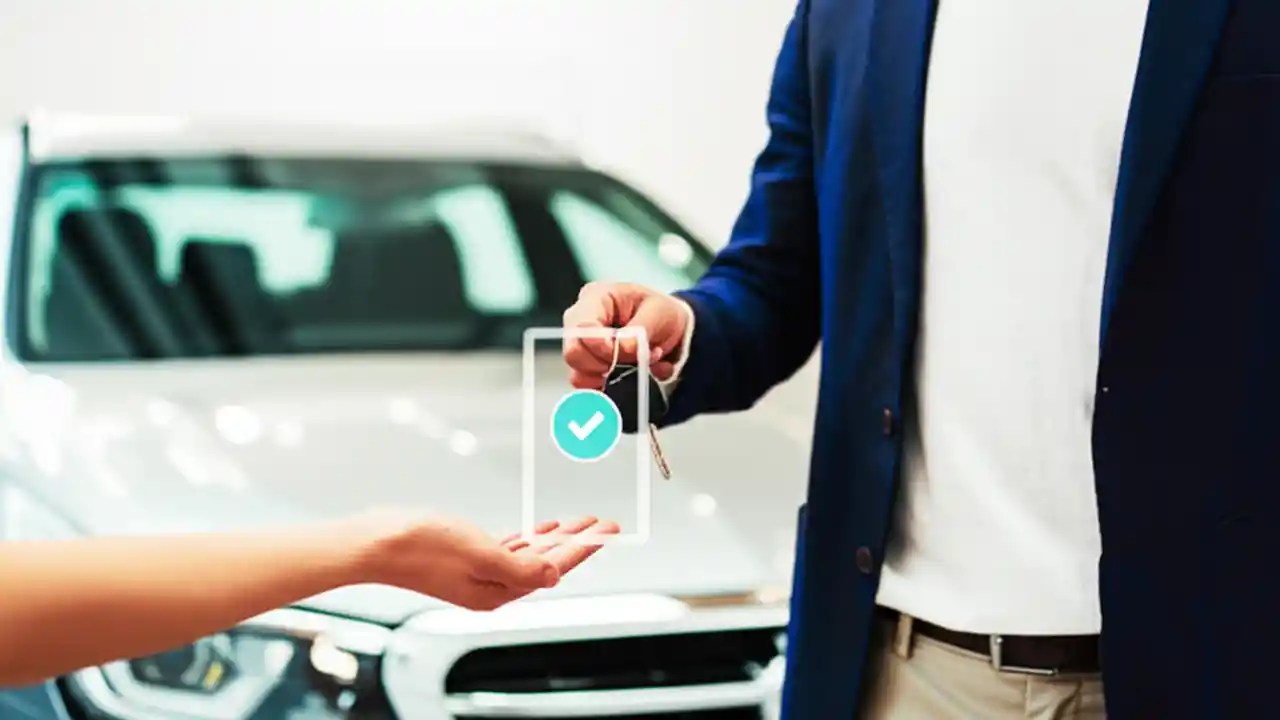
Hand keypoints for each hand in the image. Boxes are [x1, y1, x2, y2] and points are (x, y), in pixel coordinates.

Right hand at [350, 511, 618, 610]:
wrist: (376, 542)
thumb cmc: (419, 547)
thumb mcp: (479, 553)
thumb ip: (520, 566)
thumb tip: (555, 573)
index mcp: (497, 591)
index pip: (552, 568)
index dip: (583, 549)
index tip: (606, 533)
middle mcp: (491, 586)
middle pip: (547, 561)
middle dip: (577, 542)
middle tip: (603, 525)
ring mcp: (479, 572)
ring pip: (531, 554)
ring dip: (556, 538)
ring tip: (580, 523)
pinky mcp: (467, 557)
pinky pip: (510, 549)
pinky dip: (529, 538)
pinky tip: (540, 529)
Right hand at [562, 282, 689, 388]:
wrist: (668, 328)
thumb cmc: (660, 312)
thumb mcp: (659, 313)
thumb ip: (638, 332)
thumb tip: (622, 350)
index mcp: (595, 298)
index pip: (582, 327)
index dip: (601, 346)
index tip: (624, 353)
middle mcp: (580, 322)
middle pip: (574, 354)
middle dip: (605, 364)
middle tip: (631, 360)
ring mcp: (582, 347)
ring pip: (579, 375)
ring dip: (611, 377)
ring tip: (636, 364)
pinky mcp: (587, 369)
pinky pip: (589, 388)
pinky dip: (611, 388)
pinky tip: (628, 375)